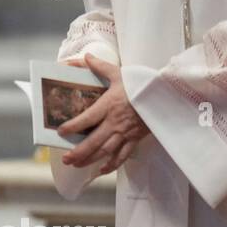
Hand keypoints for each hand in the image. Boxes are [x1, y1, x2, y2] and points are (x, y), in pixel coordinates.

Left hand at [58, 54, 148, 174]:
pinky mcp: (135, 139)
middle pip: (94, 141)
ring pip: (105, 151)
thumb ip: (99, 66)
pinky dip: (111, 165)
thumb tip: (85, 56)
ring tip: (76, 165)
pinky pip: (122, 156)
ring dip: (90, 160)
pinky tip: (101, 170)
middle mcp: (115, 122)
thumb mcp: (119, 73)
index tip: (60, 132)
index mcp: (109, 105)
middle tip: (65, 158)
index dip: (73, 126)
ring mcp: (126, 133)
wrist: (165, 95)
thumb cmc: (141, 84)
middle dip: (78, 152)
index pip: (87, 118)